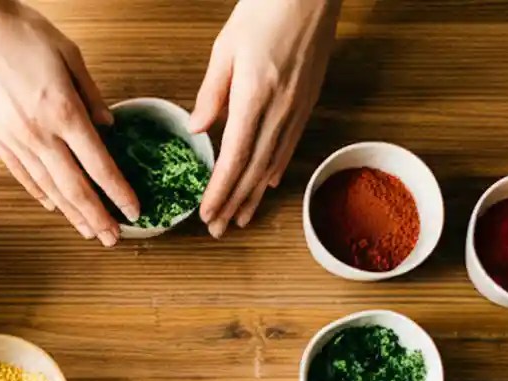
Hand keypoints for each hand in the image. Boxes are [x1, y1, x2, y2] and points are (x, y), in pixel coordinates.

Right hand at [0, 0, 138, 245]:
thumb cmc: (20, 31)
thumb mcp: (69, 54)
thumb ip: (92, 94)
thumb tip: (108, 126)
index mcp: (63, 111)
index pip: (98, 164)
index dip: (118, 192)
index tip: (134, 210)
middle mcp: (38, 133)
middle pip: (74, 187)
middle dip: (97, 216)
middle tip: (113, 238)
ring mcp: (13, 139)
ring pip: (47, 187)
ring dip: (71, 213)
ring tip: (88, 232)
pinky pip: (21, 174)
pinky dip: (39, 193)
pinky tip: (52, 206)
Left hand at [189, 0, 339, 236]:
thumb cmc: (264, 9)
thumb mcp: (226, 48)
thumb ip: (211, 93)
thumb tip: (199, 130)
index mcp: (254, 96)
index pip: (234, 157)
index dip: (220, 191)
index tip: (206, 214)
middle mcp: (280, 109)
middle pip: (254, 169)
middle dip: (233, 204)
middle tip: (218, 230)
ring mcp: (298, 107)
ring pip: (273, 162)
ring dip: (253, 195)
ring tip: (239, 219)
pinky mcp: (308, 101)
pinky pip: (290, 145)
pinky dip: (275, 169)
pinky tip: (265, 185)